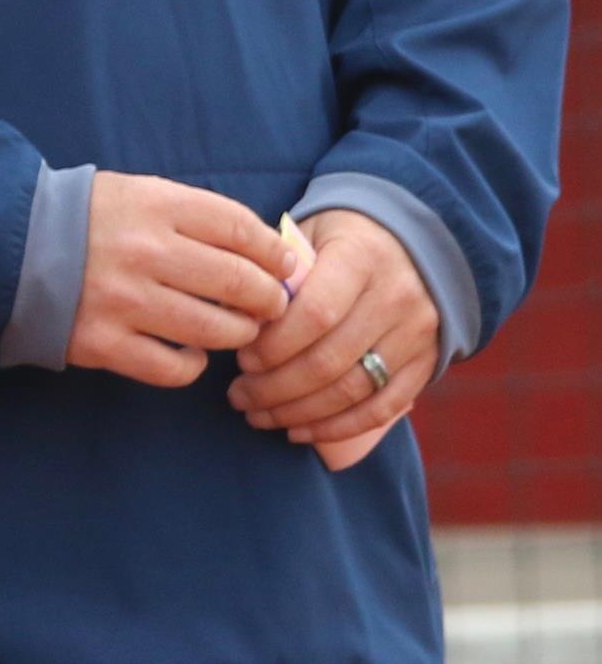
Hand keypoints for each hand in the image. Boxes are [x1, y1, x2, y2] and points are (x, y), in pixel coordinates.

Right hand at [68, 173, 293, 388]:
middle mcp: (144, 252)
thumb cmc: (87, 218)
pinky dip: (193, 364)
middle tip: (273, 305)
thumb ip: (195, 217)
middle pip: (238, 282)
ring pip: (214, 330)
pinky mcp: (104, 343)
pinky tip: (191, 353)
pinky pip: (173, 368)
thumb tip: (264, 252)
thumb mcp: (138, 194)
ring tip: (239, 330)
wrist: (9, 245)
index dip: (273, 251)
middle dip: (270, 298)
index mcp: (154, 205)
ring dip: (240, 333)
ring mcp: (124, 301)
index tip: (286, 266)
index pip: (238, 228)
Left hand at [229, 208, 437, 453]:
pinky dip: (337, 427)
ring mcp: (416, 335)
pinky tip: (298, 430)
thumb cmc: (342, 239)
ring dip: (298, 412)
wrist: (414, 242)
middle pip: (329, 360)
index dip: (274, 344)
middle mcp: (395, 297)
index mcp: (361, 257)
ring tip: (258, 415)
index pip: (315, 313)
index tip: (242, 357)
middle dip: (275, 388)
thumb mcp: (309, 233)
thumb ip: (276, 271)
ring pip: (352, 391)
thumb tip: (236, 317)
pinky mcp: (426, 364)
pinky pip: (381, 409)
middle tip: (238, 396)